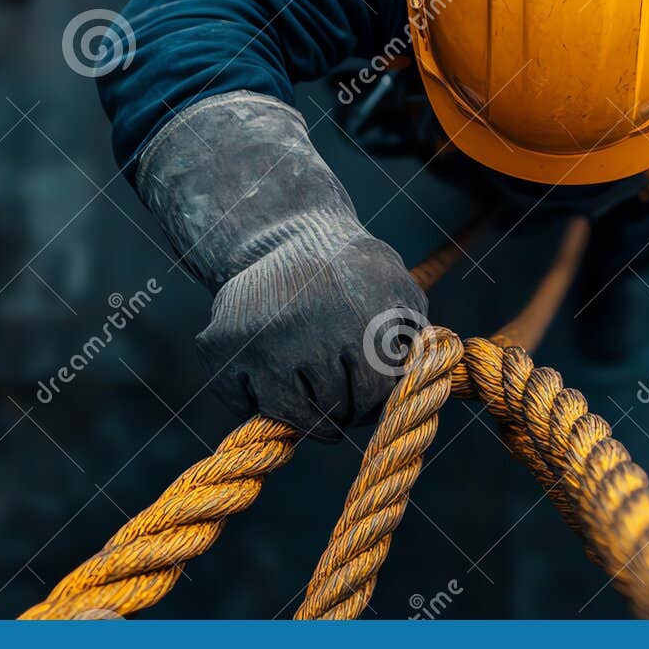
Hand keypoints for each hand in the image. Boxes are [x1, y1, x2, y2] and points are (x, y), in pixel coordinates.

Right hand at [135, 91, 429, 437]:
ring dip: (307, 410)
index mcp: (356, 320)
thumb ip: (419, 335)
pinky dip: (262, 401)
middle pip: (333, 409)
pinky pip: (247, 405)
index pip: (372, 396)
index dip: (374, 401)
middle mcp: (305, 334)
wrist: (284, 233)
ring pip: (292, 416)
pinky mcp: (218, 349)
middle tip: (340, 389)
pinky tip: (275, 373)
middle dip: (343, 406)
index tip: (369, 393)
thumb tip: (431, 378)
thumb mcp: (397, 288)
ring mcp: (256, 344)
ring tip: (313, 381)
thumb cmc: (352, 269)